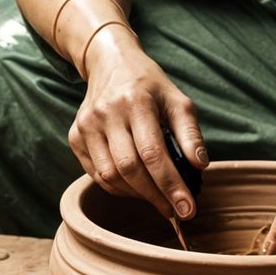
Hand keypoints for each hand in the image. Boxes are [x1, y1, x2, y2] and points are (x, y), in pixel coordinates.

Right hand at [68, 27, 206, 221]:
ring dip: (137, 195)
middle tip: (176, 211)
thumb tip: (200, 166)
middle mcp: (106, 113)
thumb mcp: (177, 100)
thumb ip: (190, 133)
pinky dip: (118, 187)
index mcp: (136, 101)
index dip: (171, 186)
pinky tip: (136, 186)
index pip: (153, 153)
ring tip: (158, 197)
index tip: (187, 210)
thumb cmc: (150, 85)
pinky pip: (96, 174)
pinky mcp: (75, 136)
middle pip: (129, 169)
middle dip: (155, 196)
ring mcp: (86, 125)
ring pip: (109, 176)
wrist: (110, 63)